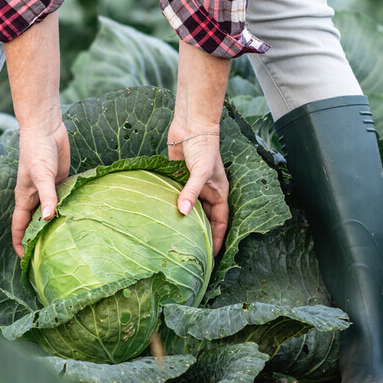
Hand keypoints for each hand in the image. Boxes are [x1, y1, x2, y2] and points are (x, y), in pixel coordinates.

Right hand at [12, 119, 69, 256]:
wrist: (46, 129)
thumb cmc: (37, 151)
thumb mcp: (42, 175)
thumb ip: (47, 196)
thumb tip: (49, 218)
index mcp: (24, 198)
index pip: (19, 226)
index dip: (20, 243)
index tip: (25, 261)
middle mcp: (36, 197)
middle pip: (36, 223)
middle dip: (39, 239)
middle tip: (50, 257)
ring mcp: (49, 190)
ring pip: (51, 213)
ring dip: (57, 225)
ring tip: (67, 243)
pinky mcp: (62, 182)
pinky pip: (64, 200)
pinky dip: (69, 209)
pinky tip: (80, 218)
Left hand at [168, 123, 228, 254]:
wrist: (191, 126)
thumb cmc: (204, 147)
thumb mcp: (200, 172)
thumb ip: (191, 192)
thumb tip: (183, 212)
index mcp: (218, 193)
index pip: (220, 223)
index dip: (217, 239)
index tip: (210, 257)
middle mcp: (206, 193)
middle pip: (204, 220)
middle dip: (199, 236)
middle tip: (191, 254)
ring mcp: (192, 187)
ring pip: (189, 211)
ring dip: (184, 223)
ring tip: (175, 242)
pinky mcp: (178, 181)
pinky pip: (176, 199)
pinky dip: (171, 208)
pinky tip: (162, 219)